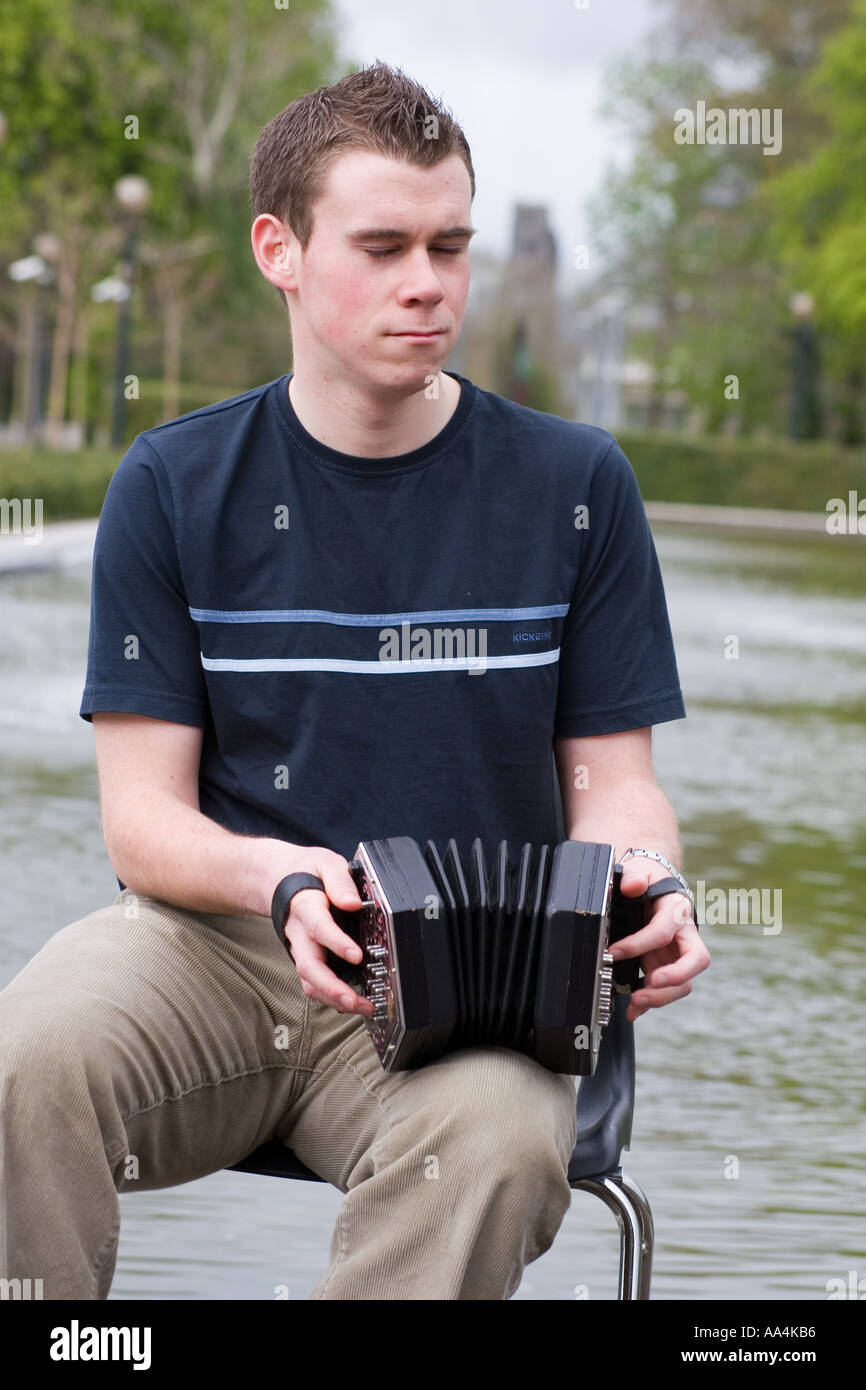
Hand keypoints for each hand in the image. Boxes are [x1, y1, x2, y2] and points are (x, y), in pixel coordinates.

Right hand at [271, 849, 373, 1017]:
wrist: (276, 879)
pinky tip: (350, 1003)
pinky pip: (313, 982)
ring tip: (362, 1007)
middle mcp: (298, 933)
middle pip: (309, 966)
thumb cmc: (306, 871)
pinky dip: (330, 997)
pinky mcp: (304, 957)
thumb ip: (339, 880)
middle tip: (355, 1000)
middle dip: (332, 987)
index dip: (336, 942)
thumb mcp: (324, 862)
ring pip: (309, 980)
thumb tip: (353, 902)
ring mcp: (299, 948)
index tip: (356, 955)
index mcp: (305, 906)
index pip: (318, 927)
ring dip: (333, 998)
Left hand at [610, 862, 710, 1022]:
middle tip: (643, 991)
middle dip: (672, 979)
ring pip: (683, 983)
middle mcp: (684, 935)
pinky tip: (633, 1011)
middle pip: (695, 962)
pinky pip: (665, 990)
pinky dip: (650, 1003)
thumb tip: (631, 886)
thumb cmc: (648, 879)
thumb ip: (635, 876)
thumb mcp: (640, 870)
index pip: (664, 930)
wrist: (654, 887)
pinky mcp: (665, 967)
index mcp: (677, 910)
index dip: (640, 943)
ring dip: (661, 997)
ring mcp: (677, 955)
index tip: (614, 952)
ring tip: (635, 1004)